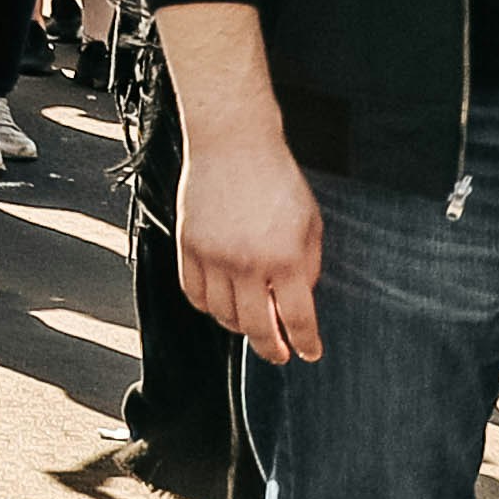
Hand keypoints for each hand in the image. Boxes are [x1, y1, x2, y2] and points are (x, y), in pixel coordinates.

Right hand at [179, 125, 329, 363]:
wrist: (233, 144)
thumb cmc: (277, 179)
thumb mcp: (310, 223)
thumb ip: (308, 266)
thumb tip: (297, 302)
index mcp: (285, 257)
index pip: (297, 318)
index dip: (305, 343)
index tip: (308, 353)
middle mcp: (247, 262)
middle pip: (257, 327)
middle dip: (271, 349)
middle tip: (278, 354)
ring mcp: (212, 256)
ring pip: (222, 315)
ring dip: (239, 326)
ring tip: (250, 322)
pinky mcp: (187, 246)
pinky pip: (193, 294)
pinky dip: (208, 306)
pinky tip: (221, 303)